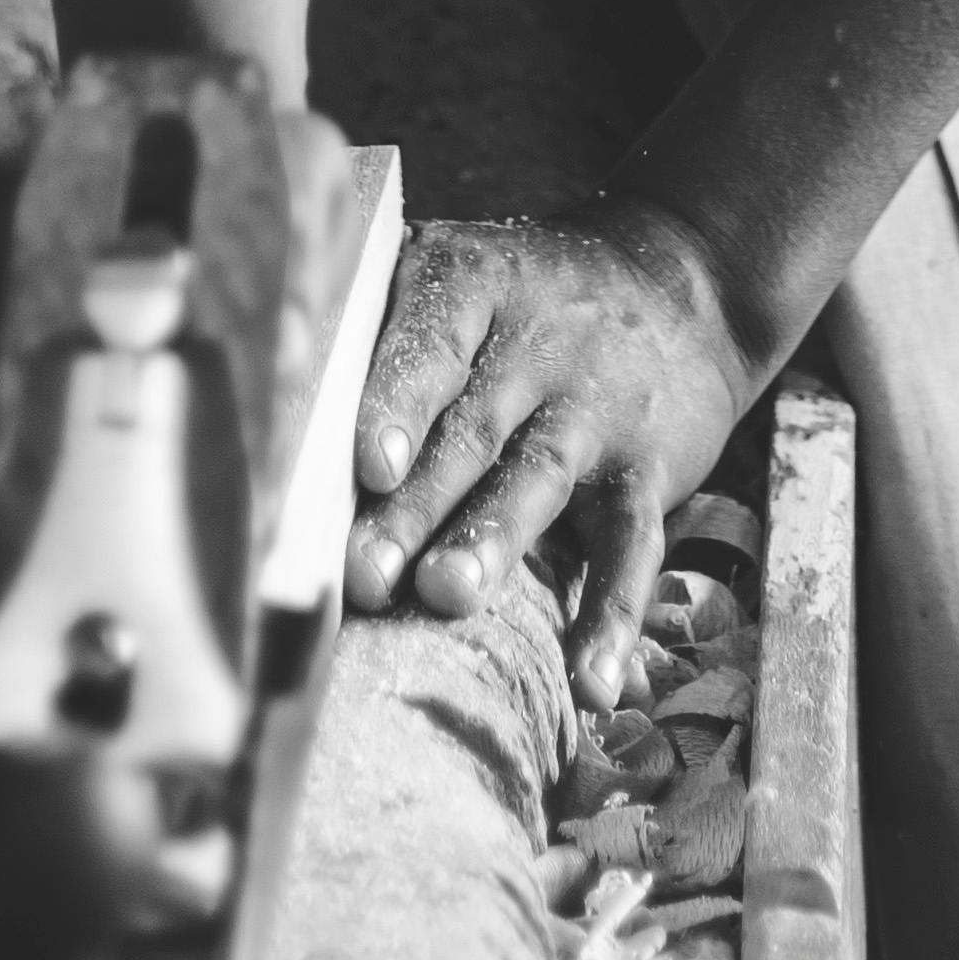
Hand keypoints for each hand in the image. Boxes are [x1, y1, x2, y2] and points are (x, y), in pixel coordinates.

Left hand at [346, 201, 751, 705]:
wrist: (677, 285)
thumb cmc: (525, 301)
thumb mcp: (461, 276)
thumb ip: (384, 334)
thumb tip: (281, 420)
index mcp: (475, 287)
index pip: (431, 340)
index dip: (397, 400)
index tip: (369, 463)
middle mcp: (539, 343)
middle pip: (470, 429)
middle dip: (415, 505)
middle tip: (364, 575)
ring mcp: (595, 409)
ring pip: (539, 479)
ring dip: (492, 542)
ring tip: (446, 595)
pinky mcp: (647, 470)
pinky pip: (632, 544)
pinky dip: (611, 616)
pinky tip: (590, 682)